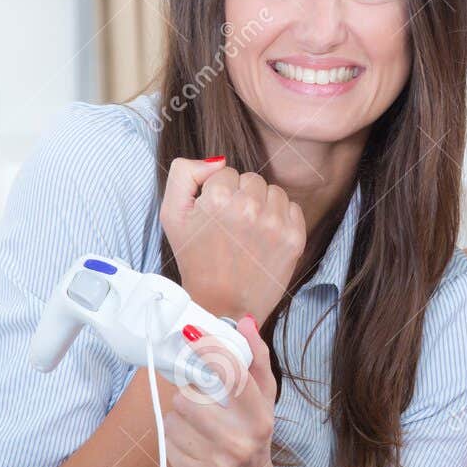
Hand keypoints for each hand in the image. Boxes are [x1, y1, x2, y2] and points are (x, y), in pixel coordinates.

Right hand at [159, 156, 305, 321]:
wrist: (222, 306)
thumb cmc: (195, 259)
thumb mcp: (172, 215)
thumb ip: (184, 174)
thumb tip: (218, 161)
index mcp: (217, 198)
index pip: (226, 172)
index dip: (218, 194)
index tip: (214, 218)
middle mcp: (248, 207)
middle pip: (251, 179)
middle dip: (241, 197)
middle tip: (230, 228)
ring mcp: (274, 223)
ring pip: (272, 191)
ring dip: (262, 206)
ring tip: (247, 233)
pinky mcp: (294, 238)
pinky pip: (292, 208)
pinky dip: (280, 219)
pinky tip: (264, 239)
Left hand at [163, 315, 279, 466]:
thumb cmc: (252, 436)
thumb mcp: (264, 400)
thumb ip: (256, 359)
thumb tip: (246, 323)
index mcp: (260, 418)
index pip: (233, 376)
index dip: (210, 350)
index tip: (192, 334)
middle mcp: (240, 442)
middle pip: (190, 397)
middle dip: (189, 395)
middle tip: (201, 401)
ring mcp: (217, 463)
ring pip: (174, 417)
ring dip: (179, 416)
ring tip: (197, 425)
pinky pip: (168, 440)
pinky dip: (174, 437)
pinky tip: (192, 444)